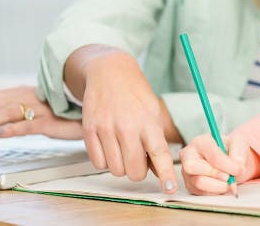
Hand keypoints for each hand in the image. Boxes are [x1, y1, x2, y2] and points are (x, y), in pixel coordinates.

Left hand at [0, 85, 83, 139]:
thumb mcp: (40, 109)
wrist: (92, 114)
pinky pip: (28, 124)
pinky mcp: (51, 122)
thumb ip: (20, 110)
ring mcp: (42, 109)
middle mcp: (32, 98)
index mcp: (27, 93)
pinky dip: (12, 129)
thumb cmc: (64, 113)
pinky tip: (1, 134)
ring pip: (10, 112)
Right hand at [69, 47, 179, 193]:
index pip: (159, 153)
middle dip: (138, 170)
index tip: (170, 188)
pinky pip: (98, 163)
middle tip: (138, 158)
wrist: (109, 71)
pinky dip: (105, 160)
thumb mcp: (153, 111)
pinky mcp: (89, 130)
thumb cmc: (135, 93)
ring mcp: (106, 129)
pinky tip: (110, 146)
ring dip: (121, 166)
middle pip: (134, 170)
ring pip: (115, 170)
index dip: (166, 174)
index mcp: (148, 121)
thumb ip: (154, 139)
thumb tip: (156, 169)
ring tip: (123, 149)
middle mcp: (127, 126)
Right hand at [180, 133, 259, 194]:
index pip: (213, 155)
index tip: (240, 169)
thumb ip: (239, 149)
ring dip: (218, 186)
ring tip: (228, 182)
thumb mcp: (239, 142)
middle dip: (215, 175)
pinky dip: (215, 192)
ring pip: (198, 183)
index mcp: (200, 142)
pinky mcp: (190, 186)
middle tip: (229, 178)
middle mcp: (189, 156)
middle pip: (193, 167)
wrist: (229, 160)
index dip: (228, 165)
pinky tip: (222, 186)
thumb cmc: (230, 149)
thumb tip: (238, 163)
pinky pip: (201, 193)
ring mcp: (187, 172)